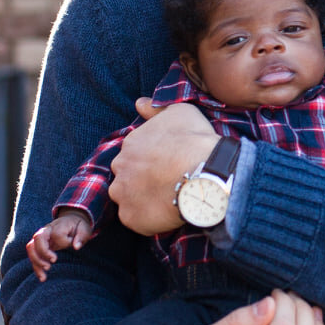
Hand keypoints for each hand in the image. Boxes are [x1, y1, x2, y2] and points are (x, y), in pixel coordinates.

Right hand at [26, 211, 94, 280]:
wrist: (70, 221)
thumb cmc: (78, 226)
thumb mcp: (84, 229)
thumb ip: (82, 236)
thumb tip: (76, 246)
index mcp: (58, 225)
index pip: (57, 234)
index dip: (64, 241)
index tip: (72, 243)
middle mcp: (46, 230)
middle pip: (38, 238)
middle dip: (43, 252)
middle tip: (53, 261)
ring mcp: (41, 239)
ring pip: (31, 247)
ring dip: (36, 260)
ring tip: (46, 271)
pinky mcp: (39, 247)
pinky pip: (33, 256)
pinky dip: (36, 267)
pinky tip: (42, 278)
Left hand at [109, 100, 220, 233]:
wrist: (205, 172)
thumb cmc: (195, 140)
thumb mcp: (180, 111)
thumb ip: (156, 108)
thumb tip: (139, 103)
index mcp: (130, 142)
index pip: (133, 154)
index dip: (149, 162)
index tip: (164, 166)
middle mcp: (120, 167)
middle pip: (125, 176)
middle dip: (140, 180)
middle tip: (164, 184)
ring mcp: (123, 193)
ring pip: (126, 198)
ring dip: (140, 200)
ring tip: (164, 201)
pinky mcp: (130, 217)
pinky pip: (135, 220)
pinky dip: (147, 219)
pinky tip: (165, 214)